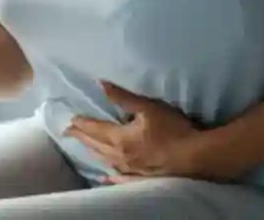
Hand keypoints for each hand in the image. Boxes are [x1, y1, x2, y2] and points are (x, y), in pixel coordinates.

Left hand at [63, 80, 233, 183]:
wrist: (195, 157)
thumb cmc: (173, 130)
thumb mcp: (148, 108)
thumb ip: (124, 97)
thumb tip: (102, 84)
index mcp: (120, 138)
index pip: (95, 129)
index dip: (82, 124)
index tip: (70, 120)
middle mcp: (120, 155)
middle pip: (95, 145)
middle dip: (81, 137)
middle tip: (68, 132)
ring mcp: (130, 169)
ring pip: (105, 160)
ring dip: (92, 152)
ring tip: (83, 146)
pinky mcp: (141, 177)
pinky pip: (120, 178)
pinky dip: (110, 176)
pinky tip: (105, 178)